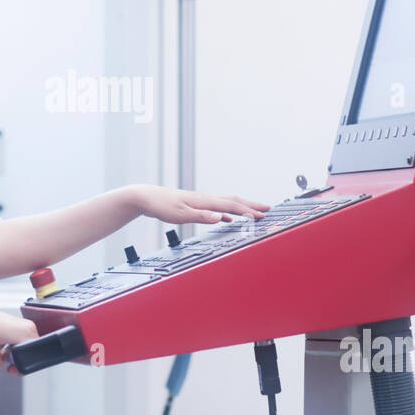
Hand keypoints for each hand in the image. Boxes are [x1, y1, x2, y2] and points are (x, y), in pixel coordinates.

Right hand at [0, 305, 38, 374]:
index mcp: (21, 329)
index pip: (29, 349)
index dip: (20, 360)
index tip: (11, 366)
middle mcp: (27, 327)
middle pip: (32, 352)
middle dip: (21, 364)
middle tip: (10, 369)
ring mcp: (27, 329)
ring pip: (32, 353)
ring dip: (20, 363)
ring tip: (9, 365)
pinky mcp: (24, 333)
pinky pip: (30, 352)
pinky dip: (21, 360)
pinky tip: (10, 360)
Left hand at [129, 184, 269, 225]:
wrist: (146, 197)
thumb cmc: (161, 205)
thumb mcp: (180, 214)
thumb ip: (201, 216)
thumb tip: (220, 217)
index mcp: (204, 201)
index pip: (231, 205)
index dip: (247, 211)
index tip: (262, 216)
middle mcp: (205, 199)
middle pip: (233, 201)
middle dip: (251, 205)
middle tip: (268, 208)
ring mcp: (201, 201)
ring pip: (227, 203)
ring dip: (242, 207)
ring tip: (254, 211)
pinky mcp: (196, 205)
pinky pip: (217, 207)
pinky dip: (228, 211)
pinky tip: (228, 217)